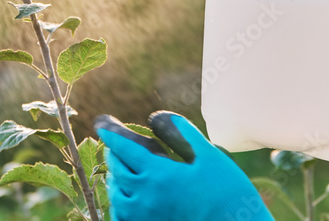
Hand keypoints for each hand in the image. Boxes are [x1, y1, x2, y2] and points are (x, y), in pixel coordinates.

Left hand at [94, 112, 271, 220]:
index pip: (125, 149)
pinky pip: (122, 218)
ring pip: (116, 196)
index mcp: (159, 174)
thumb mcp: (209, 156)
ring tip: (119, 170)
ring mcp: (144, 218)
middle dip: (113, 154)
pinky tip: (125, 198)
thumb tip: (160, 116)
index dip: (111, 135)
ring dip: (114, 179)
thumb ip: (183, 133)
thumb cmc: (228, 192)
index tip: (101, 126)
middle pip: (117, 171)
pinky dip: (119, 205)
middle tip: (114, 146)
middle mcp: (146, 197)